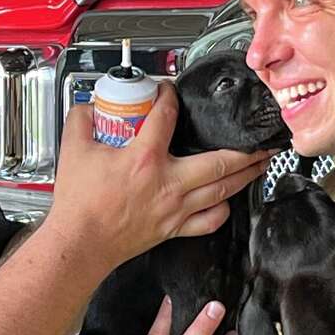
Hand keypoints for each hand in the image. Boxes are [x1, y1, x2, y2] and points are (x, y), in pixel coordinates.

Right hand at [50, 82, 272, 270]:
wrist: (80, 243)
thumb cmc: (79, 204)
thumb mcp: (74, 149)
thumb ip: (83, 120)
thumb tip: (92, 106)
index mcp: (144, 159)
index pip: (166, 115)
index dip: (168, 95)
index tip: (169, 90)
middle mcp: (168, 183)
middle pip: (219, 161)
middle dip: (245, 149)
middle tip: (260, 139)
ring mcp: (175, 208)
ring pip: (222, 190)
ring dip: (244, 175)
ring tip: (258, 163)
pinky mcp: (174, 228)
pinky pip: (210, 221)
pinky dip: (223, 209)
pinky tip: (227, 200)